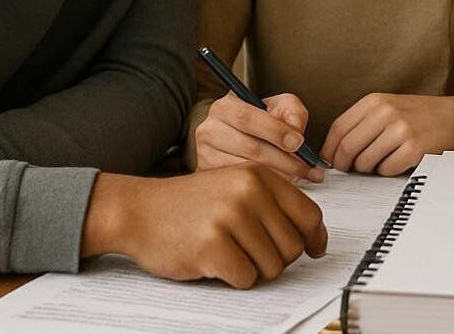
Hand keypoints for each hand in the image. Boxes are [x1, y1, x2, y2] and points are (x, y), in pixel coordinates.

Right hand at [82, 165, 327, 288]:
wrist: (139, 210)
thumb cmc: (191, 204)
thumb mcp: (235, 186)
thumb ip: (273, 204)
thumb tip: (314, 237)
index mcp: (259, 175)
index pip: (309, 214)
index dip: (315, 239)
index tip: (315, 250)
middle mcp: (248, 192)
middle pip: (292, 247)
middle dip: (276, 258)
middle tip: (250, 252)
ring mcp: (229, 218)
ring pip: (271, 267)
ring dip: (253, 269)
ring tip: (229, 253)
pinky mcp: (211, 246)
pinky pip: (245, 278)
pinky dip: (233, 278)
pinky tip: (215, 262)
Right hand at [195, 92, 323, 182]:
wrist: (241, 137)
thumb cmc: (262, 121)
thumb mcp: (280, 107)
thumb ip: (293, 111)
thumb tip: (295, 130)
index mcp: (224, 107)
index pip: (247, 118)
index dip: (275, 131)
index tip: (298, 142)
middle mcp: (209, 129)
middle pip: (248, 147)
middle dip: (282, 159)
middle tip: (306, 167)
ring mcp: (205, 155)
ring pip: (245, 169)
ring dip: (277, 175)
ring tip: (298, 177)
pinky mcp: (209, 176)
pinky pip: (238, 185)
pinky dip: (263, 186)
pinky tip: (280, 185)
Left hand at [322, 92, 453, 175]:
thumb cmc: (420, 116)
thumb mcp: (389, 107)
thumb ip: (362, 123)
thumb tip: (332, 151)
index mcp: (375, 101)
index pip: (338, 128)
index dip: (329, 149)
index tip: (330, 160)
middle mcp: (386, 113)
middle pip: (347, 148)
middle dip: (344, 164)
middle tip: (350, 169)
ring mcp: (401, 131)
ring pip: (364, 162)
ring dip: (368, 169)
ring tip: (382, 161)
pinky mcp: (414, 150)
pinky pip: (385, 170)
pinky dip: (387, 172)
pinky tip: (398, 162)